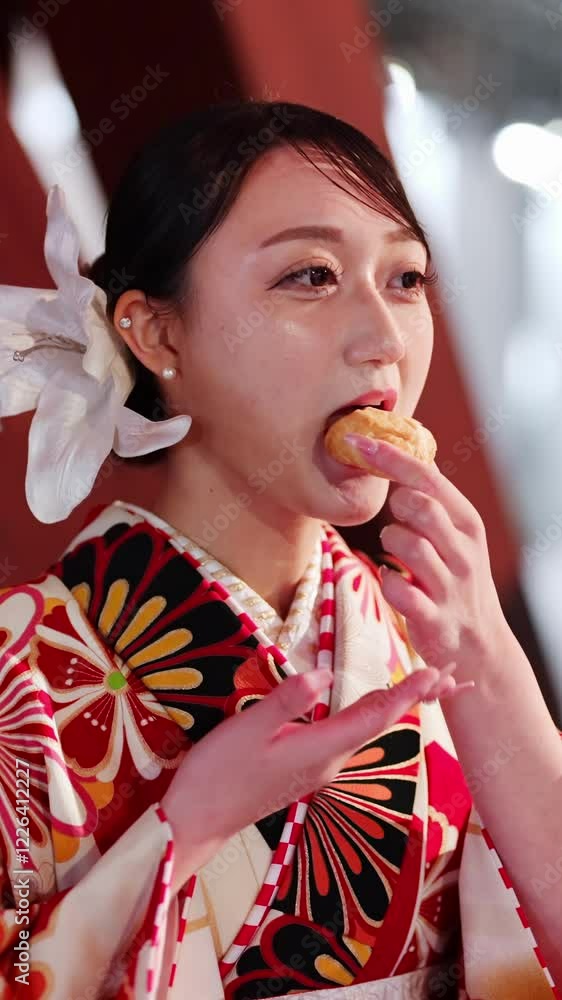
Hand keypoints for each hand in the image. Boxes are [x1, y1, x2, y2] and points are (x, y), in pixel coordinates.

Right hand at [161, 665, 439, 890]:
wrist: (198, 819)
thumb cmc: (219, 773)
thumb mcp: (248, 728)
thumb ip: (287, 701)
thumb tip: (323, 675)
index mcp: (321, 750)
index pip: (375, 716)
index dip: (407, 693)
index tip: (435, 672)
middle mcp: (329, 760)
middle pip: (381, 723)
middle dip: (415, 698)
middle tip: (450, 675)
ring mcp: (319, 766)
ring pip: (367, 728)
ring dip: (396, 704)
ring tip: (424, 685)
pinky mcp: (306, 766)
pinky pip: (350, 733)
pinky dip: (371, 712)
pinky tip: (372, 703)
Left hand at [345, 433, 508, 697]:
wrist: (478, 644)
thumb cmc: (455, 579)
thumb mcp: (455, 535)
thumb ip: (432, 499)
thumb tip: (406, 455)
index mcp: (466, 522)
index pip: (427, 476)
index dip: (389, 456)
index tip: (355, 439)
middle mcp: (462, 550)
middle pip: (421, 506)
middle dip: (396, 505)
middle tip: (395, 517)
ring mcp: (450, 585)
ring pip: (409, 544)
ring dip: (391, 543)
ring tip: (396, 554)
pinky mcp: (433, 618)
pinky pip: (398, 590)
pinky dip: (388, 584)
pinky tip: (393, 583)